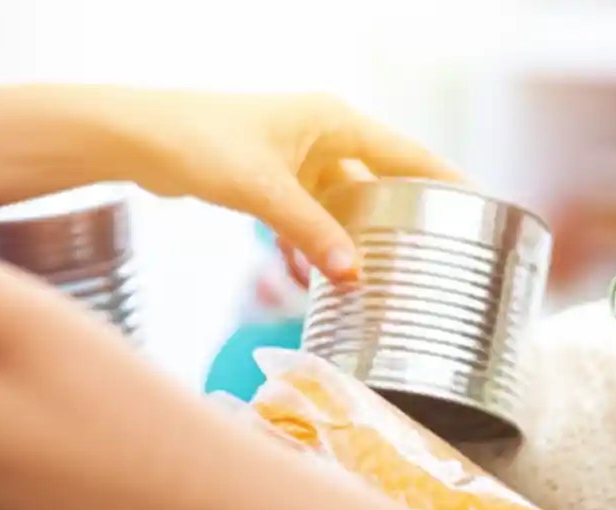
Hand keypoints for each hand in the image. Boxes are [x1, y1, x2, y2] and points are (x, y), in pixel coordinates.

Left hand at [105, 90, 460, 283]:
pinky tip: (307, 281)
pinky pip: (305, 217)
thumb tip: (354, 275)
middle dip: (394, 223)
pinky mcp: (269, 179)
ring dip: (347, 242)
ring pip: (338, 207)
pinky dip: (308, 246)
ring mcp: (296, 158)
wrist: (135, 138)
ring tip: (372, 282)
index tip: (480, 208)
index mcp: (334, 121)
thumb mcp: (265, 192)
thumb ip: (312, 233)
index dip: (444, 181)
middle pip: (377, 183)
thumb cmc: (201, 144)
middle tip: (425, 260)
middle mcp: (322, 135)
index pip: (407, 153)